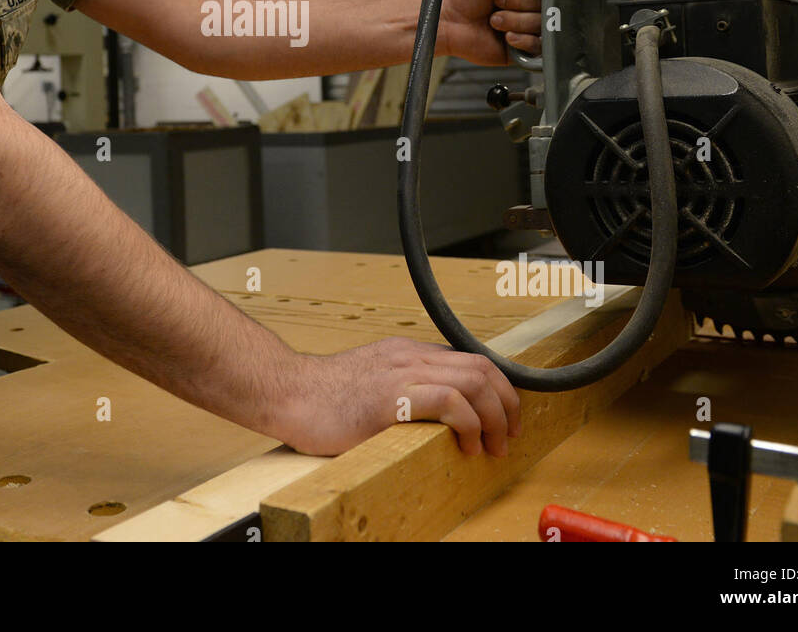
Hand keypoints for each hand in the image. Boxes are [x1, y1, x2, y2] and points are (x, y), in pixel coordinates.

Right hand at [274, 337, 522, 457]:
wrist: (287, 392)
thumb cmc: (321, 398)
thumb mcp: (371, 383)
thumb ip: (400, 390)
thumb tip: (431, 415)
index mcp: (406, 352)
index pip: (469, 359)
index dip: (496, 388)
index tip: (504, 416)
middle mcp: (410, 356)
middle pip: (482, 366)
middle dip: (508, 402)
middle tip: (511, 434)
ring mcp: (402, 373)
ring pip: (473, 380)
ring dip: (495, 417)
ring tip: (494, 445)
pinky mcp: (393, 397)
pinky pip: (450, 400)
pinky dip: (470, 423)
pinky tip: (467, 445)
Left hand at [439, 0, 545, 64]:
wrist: (449, 20)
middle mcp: (531, 4)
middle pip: (545, 3)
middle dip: (515, 1)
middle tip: (496, 1)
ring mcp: (529, 26)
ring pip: (540, 23)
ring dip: (512, 20)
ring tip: (495, 20)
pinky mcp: (525, 48)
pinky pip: (538, 45)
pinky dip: (519, 39)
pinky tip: (505, 36)